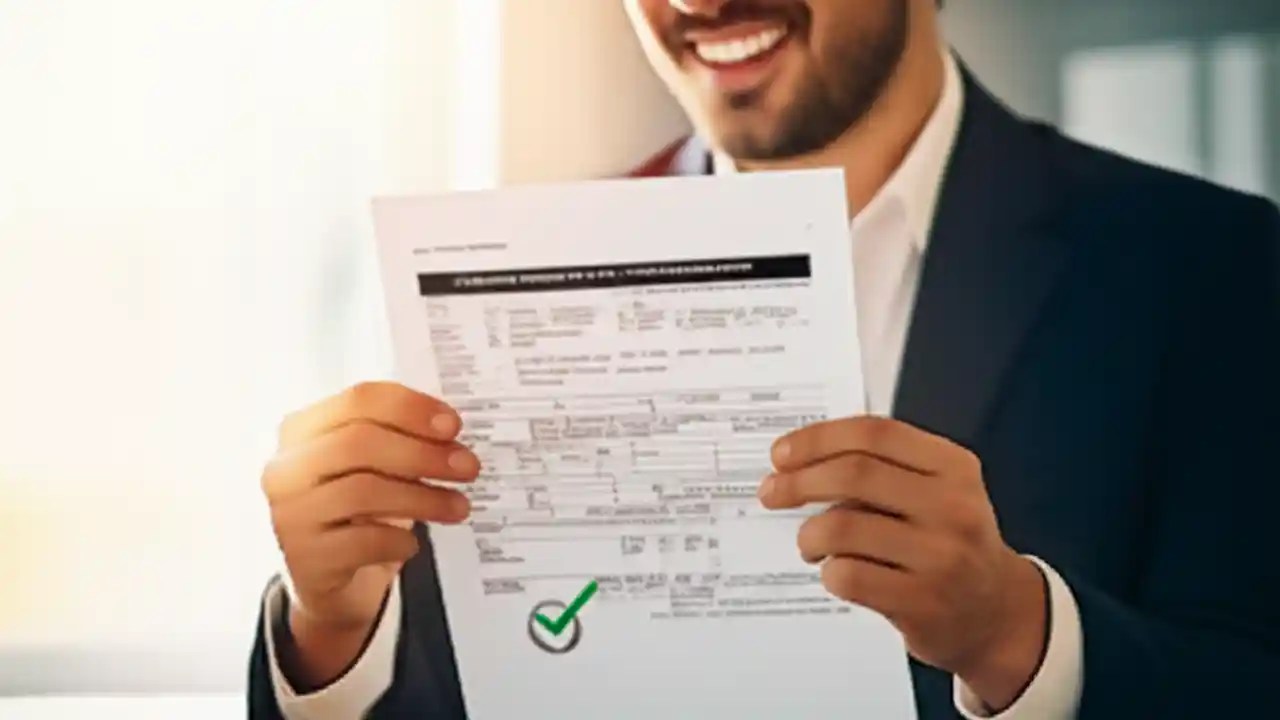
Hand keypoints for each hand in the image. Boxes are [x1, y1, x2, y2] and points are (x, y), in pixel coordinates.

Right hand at [260, 382, 478, 686]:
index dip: (410, 408)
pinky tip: (412, 543)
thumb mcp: (372, 465)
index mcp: (303, 429)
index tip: (453, 425)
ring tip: (459, 506)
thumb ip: (399, 438)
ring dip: (423, 498)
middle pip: (359, 443)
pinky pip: (362, 542)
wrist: (328, 573)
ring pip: (363, 492)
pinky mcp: (306, 557)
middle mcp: (287, 467)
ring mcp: (290, 513)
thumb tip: (450, 433)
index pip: (358, 401)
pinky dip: (398, 540)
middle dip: (423, 453)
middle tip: (467, 466)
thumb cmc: (356, 506)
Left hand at [758, 417, 1046, 710]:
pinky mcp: (922, 602)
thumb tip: (800, 460)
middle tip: (772, 492)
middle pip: (854, 474)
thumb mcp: (937, 491)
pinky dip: (829, 572)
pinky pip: (848, 576)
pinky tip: (838, 573)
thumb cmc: (948, 542)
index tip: (782, 453)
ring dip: (809, 534)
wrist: (996, 613)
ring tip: (809, 543)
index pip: (873, 433)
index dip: (818, 439)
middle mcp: (952, 506)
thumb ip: (883, 467)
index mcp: (953, 466)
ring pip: (842, 528)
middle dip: (798, 481)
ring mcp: (941, 556)